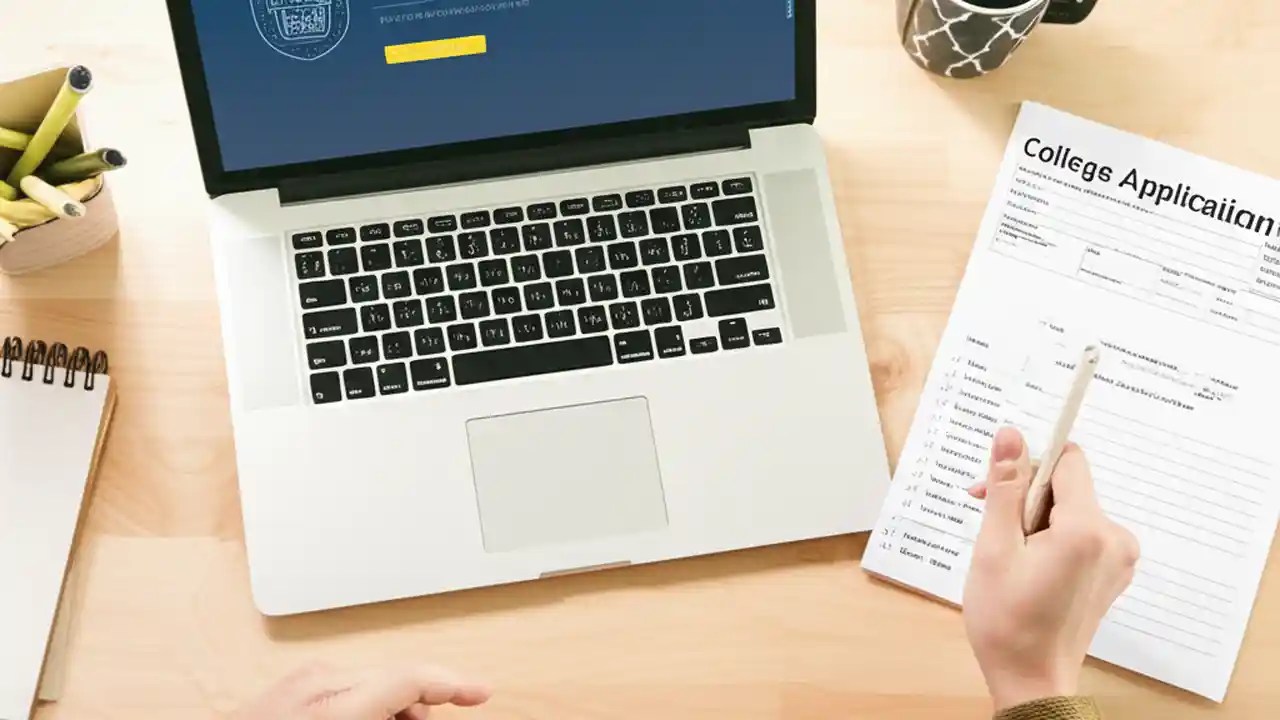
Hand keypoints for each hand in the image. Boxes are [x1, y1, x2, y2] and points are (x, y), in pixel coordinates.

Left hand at [233, 662, 490, 719]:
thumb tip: (422, 713)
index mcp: (339, 704)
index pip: (414, 678)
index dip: (455, 683)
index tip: (481, 691)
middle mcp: (320, 682)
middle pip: (397, 680)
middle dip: (419, 708)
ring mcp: (301, 680)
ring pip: (372, 683)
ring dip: (390, 710)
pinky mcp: (287, 685)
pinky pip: (343, 687)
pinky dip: (363, 706)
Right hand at [963, 427, 1138, 711]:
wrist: (1031, 680)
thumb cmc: (1007, 621)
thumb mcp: (994, 548)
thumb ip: (1005, 487)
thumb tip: (1010, 434)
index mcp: (1088, 530)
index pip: (1068, 461)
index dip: (1028, 465)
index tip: (997, 489)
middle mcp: (1115, 539)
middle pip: (1068, 486)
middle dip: (1024, 497)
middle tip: (988, 524)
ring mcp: (1120, 558)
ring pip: (1071, 510)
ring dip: (1034, 520)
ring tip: (1007, 554)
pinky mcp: (1113, 572)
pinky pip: (1081, 534)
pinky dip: (1051, 539)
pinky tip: (1027, 566)